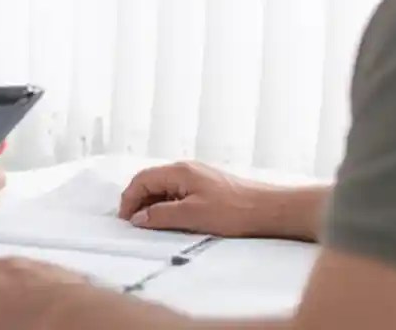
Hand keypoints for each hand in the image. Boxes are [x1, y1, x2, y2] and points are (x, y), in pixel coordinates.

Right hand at [118, 161, 271, 236]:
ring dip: (154, 205)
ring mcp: (197, 177)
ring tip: (151, 226)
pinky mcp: (207, 187)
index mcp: (179, 171)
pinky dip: (168, 206)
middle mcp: (186, 169)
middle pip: (151, 182)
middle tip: (135, 225)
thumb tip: (138, 218)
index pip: (142, 179)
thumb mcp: (192, 215)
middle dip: (139, 202)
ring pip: (165, 188)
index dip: (129, 199)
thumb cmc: (234, 211)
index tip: (125, 220)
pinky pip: (178, 193)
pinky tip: (172, 220)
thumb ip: (161, 215)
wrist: (269, 209)